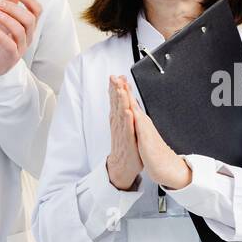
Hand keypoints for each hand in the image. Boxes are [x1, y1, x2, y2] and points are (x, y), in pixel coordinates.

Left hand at [0, 0, 41, 76]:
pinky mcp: (11, 56)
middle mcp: (28, 35)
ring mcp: (21, 46)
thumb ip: (11, 1)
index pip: (37, 11)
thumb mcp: (4, 17)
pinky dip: (1, 35)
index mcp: (28, 26)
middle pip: (29, 19)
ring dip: (5, 18)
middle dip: (13, 8)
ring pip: (19, 30)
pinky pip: (10, 45)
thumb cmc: (0, 40)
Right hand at [106, 76, 141, 190]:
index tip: (115, 76)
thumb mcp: (122, 126)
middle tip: (114, 78)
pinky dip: (127, 120)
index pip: (116, 101)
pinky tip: (128, 112)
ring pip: (121, 113)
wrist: (122, 165)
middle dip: (115, 90)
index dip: (115, 88)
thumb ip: (121, 111)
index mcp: (118, 119)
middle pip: (116, 104)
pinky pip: (128, 129)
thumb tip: (121, 98)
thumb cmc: (124, 145)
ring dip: (120, 101)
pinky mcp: (128, 141)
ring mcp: (123, 132)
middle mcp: (118, 124)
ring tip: (119, 90)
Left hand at [119, 84, 191, 189]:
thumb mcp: (142, 133)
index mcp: (140, 121)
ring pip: (134, 111)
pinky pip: (138, 127)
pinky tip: (130, 110)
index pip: (130, 102)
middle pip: (132, 102)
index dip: (124, 90)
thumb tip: (135, 112)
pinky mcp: (144, 138)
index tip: (119, 79)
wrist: (162, 164)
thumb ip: (138, 121)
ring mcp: (143, 129)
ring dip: (129, 98)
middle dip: (125, 89)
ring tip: (123, 86)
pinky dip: (133, 118)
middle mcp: (142, 122)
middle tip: (118, 76)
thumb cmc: (150, 150)